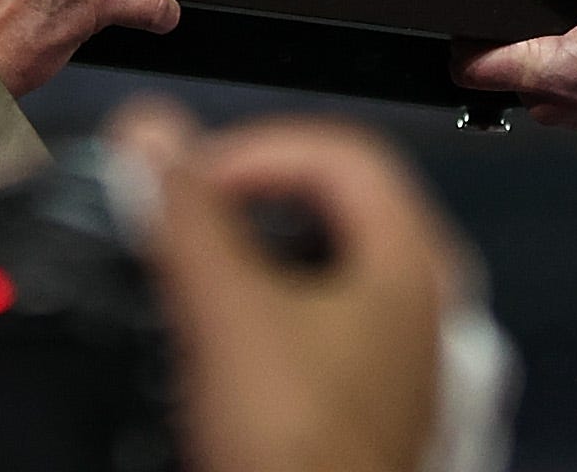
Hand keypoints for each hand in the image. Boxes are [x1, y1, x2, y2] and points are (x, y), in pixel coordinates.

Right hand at [111, 99, 459, 471]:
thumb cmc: (303, 460)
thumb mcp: (226, 315)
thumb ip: (184, 217)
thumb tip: (151, 138)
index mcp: (412, 261)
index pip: (338, 150)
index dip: (253, 150)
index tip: (190, 180)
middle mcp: (425, 306)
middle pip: (337, 207)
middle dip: (252, 204)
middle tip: (191, 219)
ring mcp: (406, 362)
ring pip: (330, 271)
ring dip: (259, 261)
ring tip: (202, 280)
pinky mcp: (374, 408)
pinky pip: (325, 331)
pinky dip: (273, 318)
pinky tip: (230, 349)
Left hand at [452, 0, 576, 155]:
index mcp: (553, 71)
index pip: (469, 66)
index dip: (461, 32)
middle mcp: (549, 98)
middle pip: (492, 62)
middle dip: (501, 25)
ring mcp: (563, 109)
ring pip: (521, 69)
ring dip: (532, 38)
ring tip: (561, 4)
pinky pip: (549, 79)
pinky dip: (556, 54)